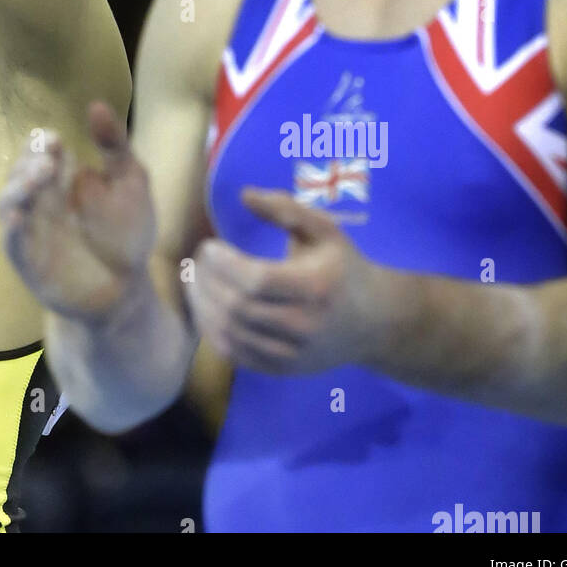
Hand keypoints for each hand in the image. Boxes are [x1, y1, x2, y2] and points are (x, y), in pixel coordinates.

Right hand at [0, 102, 156, 320]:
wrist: (125, 289)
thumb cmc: (125, 233)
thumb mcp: (129, 182)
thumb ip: (114, 146)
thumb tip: (95, 104)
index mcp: (60, 178)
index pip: (39, 150)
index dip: (44, 144)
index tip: (59, 142)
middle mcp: (39, 200)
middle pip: (20, 172)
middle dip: (30, 163)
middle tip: (50, 162)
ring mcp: (30, 230)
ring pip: (9, 202)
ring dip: (18, 188)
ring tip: (37, 179)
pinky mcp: (28, 261)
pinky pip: (12, 244)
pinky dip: (11, 230)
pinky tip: (17, 219)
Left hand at [186, 187, 395, 374]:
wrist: (374, 322)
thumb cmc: (343, 267)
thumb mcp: (325, 230)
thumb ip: (286, 209)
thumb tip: (244, 195)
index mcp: (315, 288)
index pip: (256, 281)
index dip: (223, 264)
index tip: (208, 246)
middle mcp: (305, 326)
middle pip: (238, 309)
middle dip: (206, 284)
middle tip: (194, 264)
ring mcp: (294, 354)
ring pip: (232, 336)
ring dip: (202, 308)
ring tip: (192, 283)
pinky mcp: (284, 371)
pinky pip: (237, 357)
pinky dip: (213, 333)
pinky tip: (205, 309)